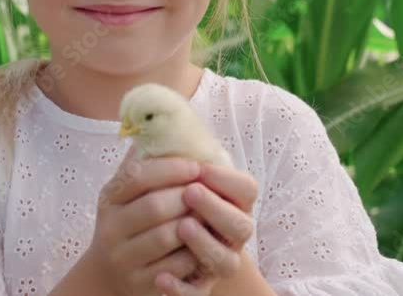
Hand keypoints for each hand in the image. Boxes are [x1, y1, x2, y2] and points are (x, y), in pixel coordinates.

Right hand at [82, 146, 205, 295]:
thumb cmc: (129, 221)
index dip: (170, 168)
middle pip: (153, 206)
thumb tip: (159, 120)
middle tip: (207, 192)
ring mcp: (122, 258)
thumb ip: (144, 159)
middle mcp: (110, 227)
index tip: (196, 166)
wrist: (109, 274)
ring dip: (193, 224)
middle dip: (186, 197)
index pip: (138, 175)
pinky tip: (200, 245)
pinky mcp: (138, 283)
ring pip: (165, 237)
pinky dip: (192, 254)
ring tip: (207, 216)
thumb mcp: (128, 191)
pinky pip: (173, 267)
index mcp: (110, 198)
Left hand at [156, 162, 258, 295]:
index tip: (200, 169)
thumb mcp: (172, 176)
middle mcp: (231, 235)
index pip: (247, 189)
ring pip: (226, 261)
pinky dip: (181, 289)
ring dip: (205, 243)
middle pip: (242, 225)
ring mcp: (218, 262)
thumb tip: (155, 125)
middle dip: (216, 207)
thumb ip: (172, 154)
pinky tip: (161, 278)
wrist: (156, 246)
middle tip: (189, 192)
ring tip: (181, 227)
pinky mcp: (198, 288)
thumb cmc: (169, 201)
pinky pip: (196, 295)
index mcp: (231, 203)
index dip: (227, 179)